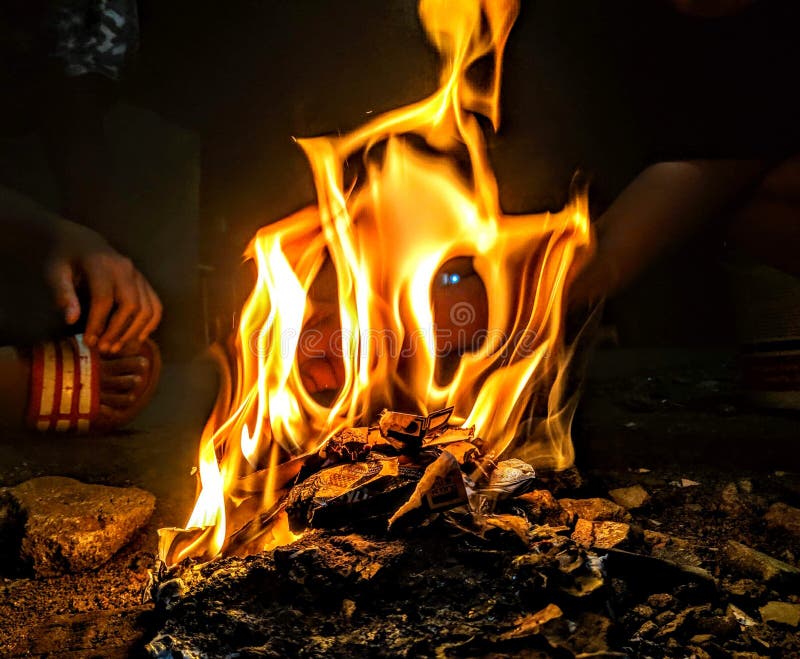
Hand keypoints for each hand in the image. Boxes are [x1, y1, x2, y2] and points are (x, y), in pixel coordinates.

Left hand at [46, 222, 161, 352]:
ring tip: (118, 347)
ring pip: (147, 307)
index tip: (88, 342)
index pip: (104, 299)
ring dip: (135, 331)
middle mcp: (126, 269)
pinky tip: (138, 338)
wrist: (83, 242)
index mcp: (101, 264)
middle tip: (104, 348)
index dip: (97, 323)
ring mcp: (138, 275)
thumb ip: (63, 294)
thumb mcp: (55, 272)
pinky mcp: (144, 282)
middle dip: (119, 331)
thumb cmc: (66, 259)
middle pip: (131, 305)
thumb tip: (72, 320)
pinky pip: (156, 305)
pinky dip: (151, 324)